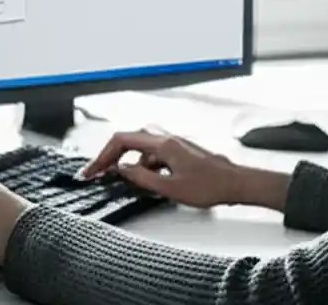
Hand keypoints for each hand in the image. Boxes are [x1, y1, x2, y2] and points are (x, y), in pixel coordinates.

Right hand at [79, 130, 249, 208]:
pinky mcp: (179, 152)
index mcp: (162, 144)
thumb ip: (142, 177)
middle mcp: (166, 139)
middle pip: (128, 140)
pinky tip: (142, 178)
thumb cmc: (209, 186)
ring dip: (125, 160)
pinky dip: (140, 164)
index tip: (92, 170)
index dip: (103, 155)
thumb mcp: (170, 188)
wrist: (236, 183)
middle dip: (109, 156)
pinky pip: (152, 154)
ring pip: (140, 147)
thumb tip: (121, 169)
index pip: (122, 140)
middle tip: (96, 173)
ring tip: (115, 177)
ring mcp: (173, 144)